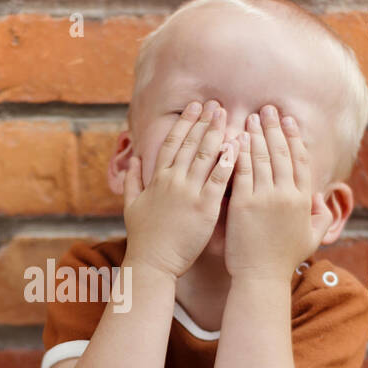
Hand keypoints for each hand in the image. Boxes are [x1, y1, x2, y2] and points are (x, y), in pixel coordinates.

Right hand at [123, 99, 238, 277]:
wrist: (152, 263)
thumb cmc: (143, 238)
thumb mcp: (131, 205)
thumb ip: (132, 181)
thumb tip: (134, 160)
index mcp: (157, 179)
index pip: (172, 143)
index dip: (184, 123)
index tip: (194, 107)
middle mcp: (173, 180)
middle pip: (190, 144)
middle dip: (203, 121)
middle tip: (215, 104)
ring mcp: (189, 192)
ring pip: (205, 156)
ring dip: (216, 133)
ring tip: (226, 116)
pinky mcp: (205, 207)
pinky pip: (219, 179)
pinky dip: (228, 161)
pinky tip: (236, 145)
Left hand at [224, 105, 331, 281]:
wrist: (261, 277)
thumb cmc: (283, 260)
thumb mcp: (311, 238)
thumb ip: (320, 217)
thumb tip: (321, 201)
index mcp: (303, 199)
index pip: (300, 160)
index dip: (295, 138)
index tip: (289, 121)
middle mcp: (286, 194)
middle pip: (282, 152)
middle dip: (275, 128)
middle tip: (269, 109)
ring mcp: (265, 197)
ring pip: (262, 157)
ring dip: (257, 134)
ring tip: (253, 117)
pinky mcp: (243, 203)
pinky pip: (242, 170)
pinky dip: (240, 152)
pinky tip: (237, 137)